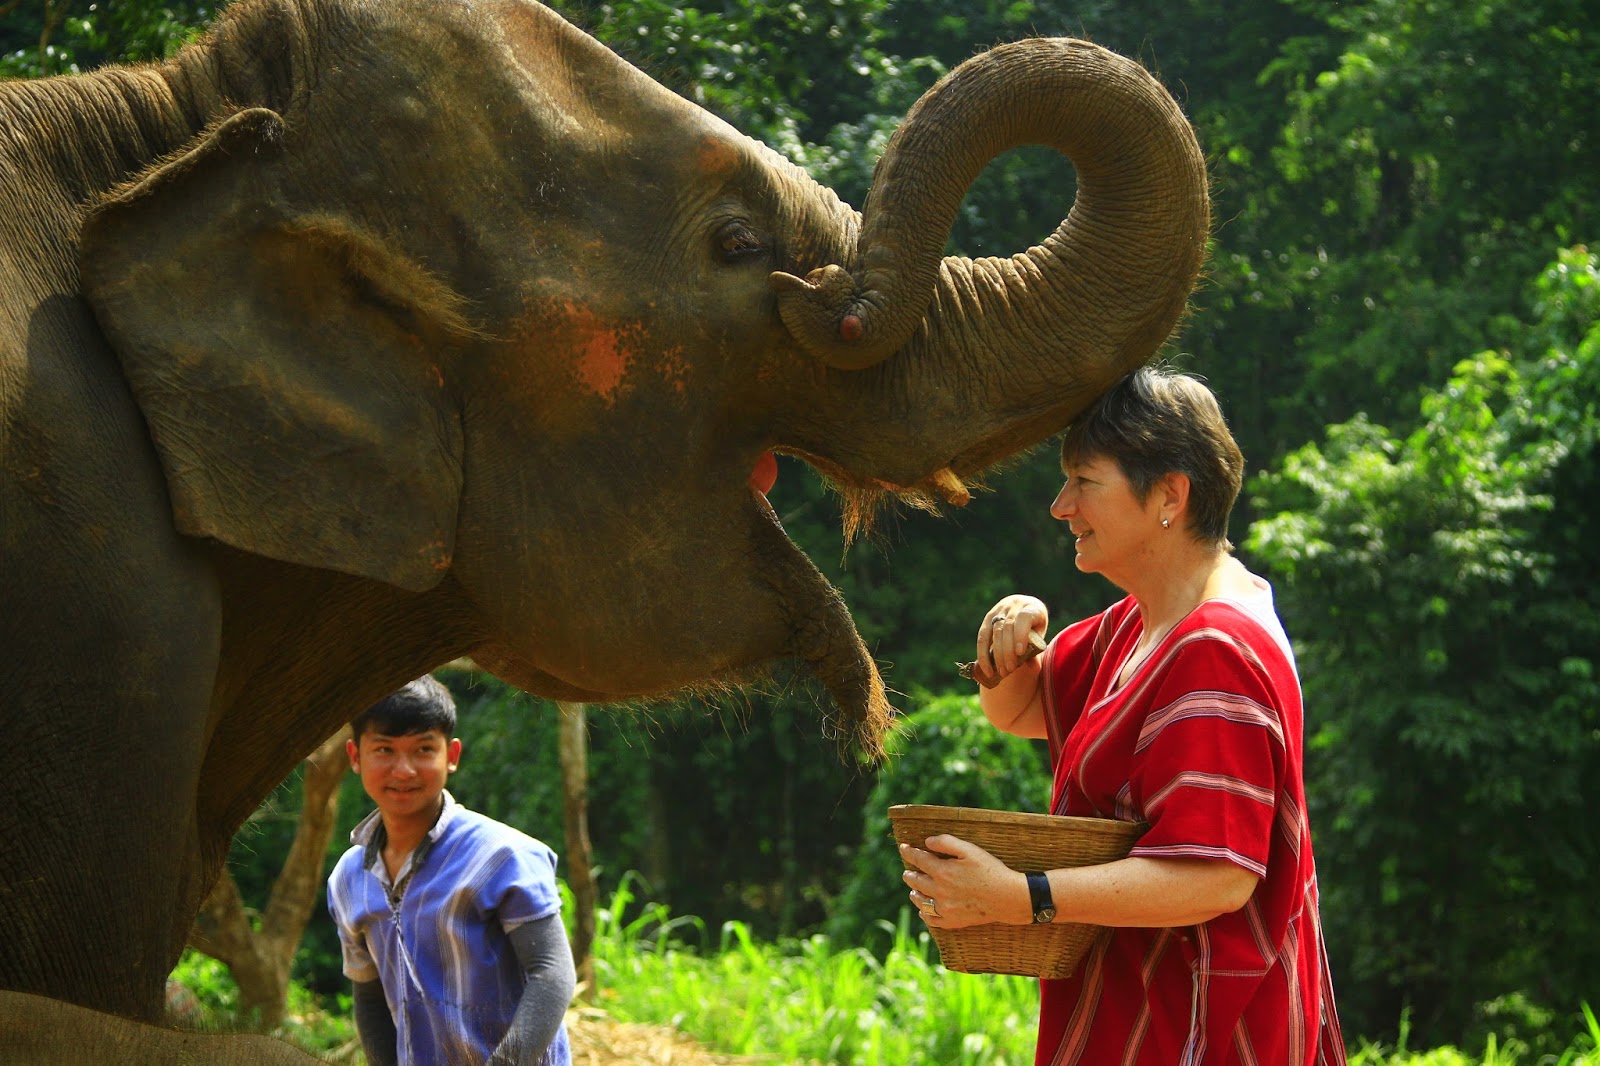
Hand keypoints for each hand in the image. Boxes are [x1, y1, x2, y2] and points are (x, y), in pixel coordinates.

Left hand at [900, 834, 1028, 928]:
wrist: (1007, 897)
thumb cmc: (990, 870)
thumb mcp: (970, 850)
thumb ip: (946, 842)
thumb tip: (927, 842)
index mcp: (943, 871)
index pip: (919, 859)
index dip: (909, 852)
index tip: (904, 848)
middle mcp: (939, 891)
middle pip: (916, 881)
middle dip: (909, 874)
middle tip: (907, 871)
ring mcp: (945, 908)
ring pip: (920, 902)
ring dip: (914, 894)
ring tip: (913, 890)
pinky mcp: (952, 921)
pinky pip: (931, 920)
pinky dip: (924, 914)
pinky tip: (924, 910)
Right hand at [975, 596, 1048, 683]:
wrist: (1025, 612)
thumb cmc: (1036, 629)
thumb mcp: (1039, 636)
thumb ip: (1036, 650)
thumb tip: (1033, 667)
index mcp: (1032, 607)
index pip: (1024, 618)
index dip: (1020, 634)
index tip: (1020, 653)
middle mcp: (1015, 604)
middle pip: (1007, 627)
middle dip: (1007, 651)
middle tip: (1009, 670)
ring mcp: (1000, 609)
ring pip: (995, 631)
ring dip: (997, 654)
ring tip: (1001, 671)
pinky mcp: (988, 617)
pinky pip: (982, 635)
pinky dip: (983, 653)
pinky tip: (986, 667)